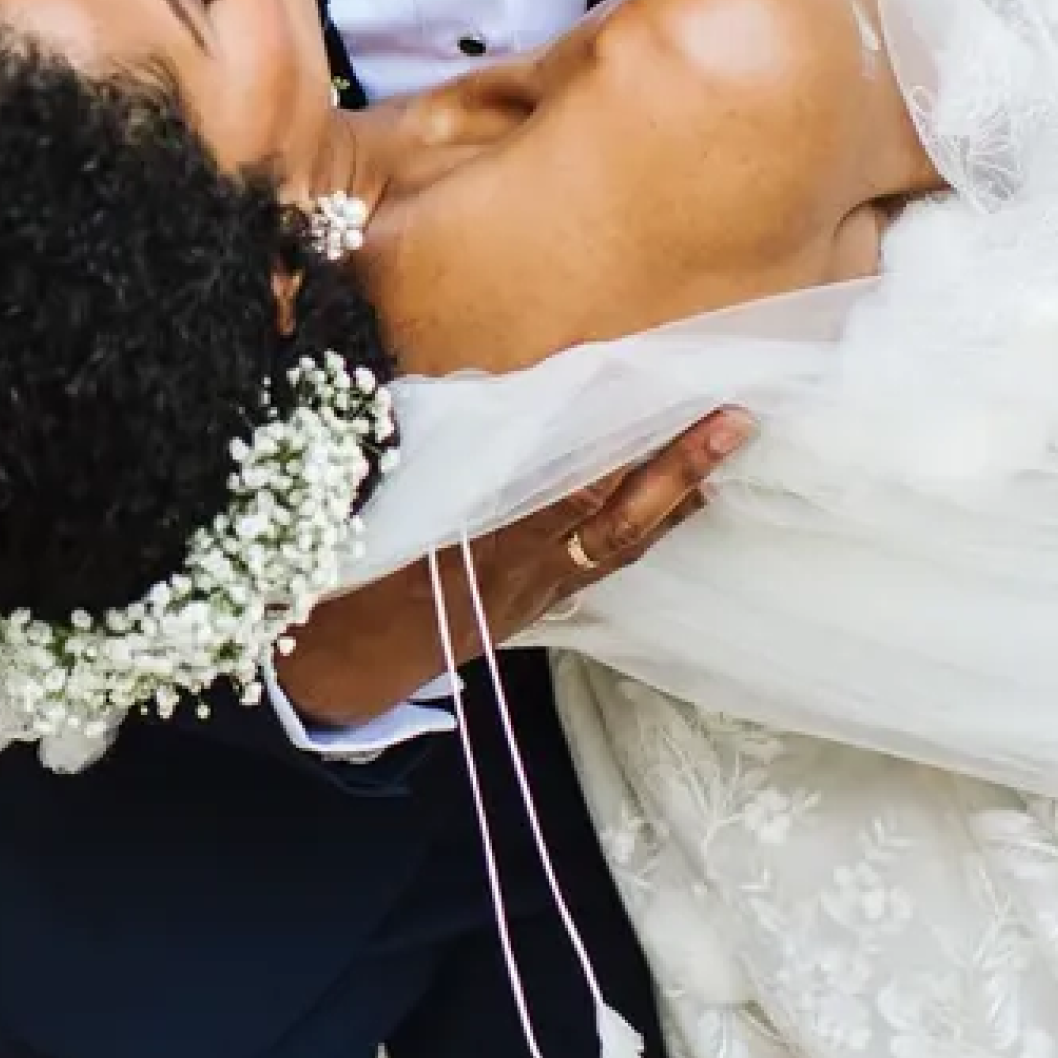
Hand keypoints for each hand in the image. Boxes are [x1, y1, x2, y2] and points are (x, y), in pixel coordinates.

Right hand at [275, 411, 752, 727]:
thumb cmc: (334, 576)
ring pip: (619, 548)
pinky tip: (671, 504)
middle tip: (735, 419)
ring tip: (722, 452)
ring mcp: (531, 597)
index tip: (665, 396)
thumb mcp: (361, 508)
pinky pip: (599, 564)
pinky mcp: (531, 608)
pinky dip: (641, 529)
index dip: (626, 452)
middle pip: (617, 523)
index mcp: (479, 543)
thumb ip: (408, 450)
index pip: (571, 495)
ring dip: (674, 500)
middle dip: (679, 471)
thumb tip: (436, 387)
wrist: (323, 671)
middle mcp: (518, 574)